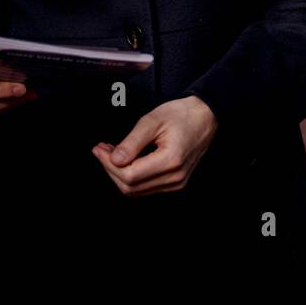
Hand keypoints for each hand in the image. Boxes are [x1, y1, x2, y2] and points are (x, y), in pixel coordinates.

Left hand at [92, 95, 217, 196]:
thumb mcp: (154, 120)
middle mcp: (175, 177)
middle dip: (110, 169)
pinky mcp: (176, 182)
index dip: (108, 164)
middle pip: (130, 186)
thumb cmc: (182, 114)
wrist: (206, 116)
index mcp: (171, 160)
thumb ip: (132, 141)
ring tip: (110, 154)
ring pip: (136, 190)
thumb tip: (113, 160)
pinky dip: (131, 177)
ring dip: (118, 174)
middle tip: (102, 150)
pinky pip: (146, 188)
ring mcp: (177, 182)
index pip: (129, 175)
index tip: (99, 148)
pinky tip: (126, 161)